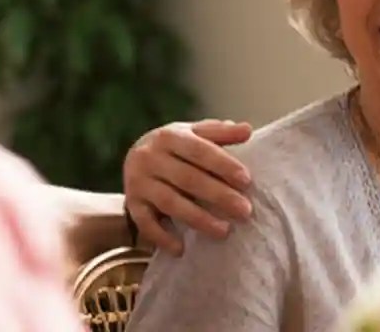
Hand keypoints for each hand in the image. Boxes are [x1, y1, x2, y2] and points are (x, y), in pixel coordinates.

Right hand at [123, 119, 253, 255]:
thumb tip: (247, 130)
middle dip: (218, 195)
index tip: (246, 180)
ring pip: (170, 202)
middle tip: (245, 211)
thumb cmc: (175, 147)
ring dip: (198, 219)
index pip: (199, 150)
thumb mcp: (194, 134)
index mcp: (169, 136)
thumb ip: (220, 133)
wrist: (134, 157)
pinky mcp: (131, 204)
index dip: (223, 165)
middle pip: (188, 178)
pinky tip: (181, 249)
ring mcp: (138, 182)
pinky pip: (146, 223)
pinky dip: (162, 237)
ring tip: (224, 231)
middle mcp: (150, 157)